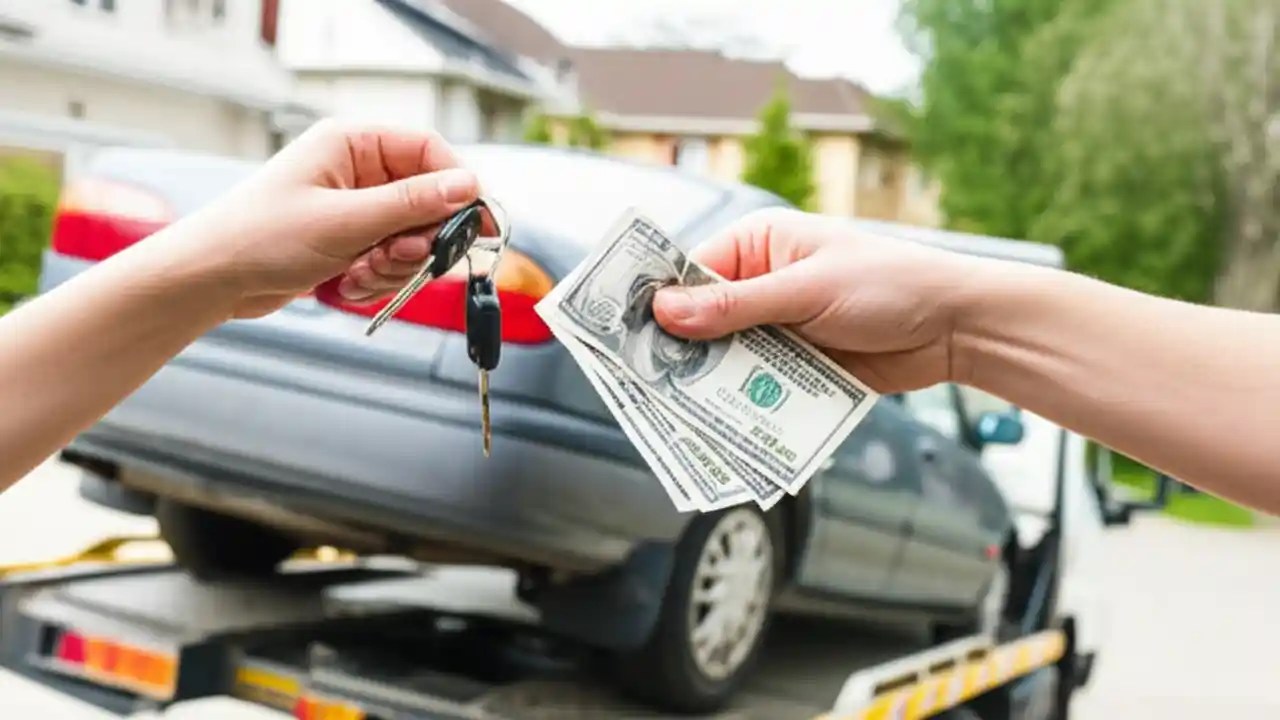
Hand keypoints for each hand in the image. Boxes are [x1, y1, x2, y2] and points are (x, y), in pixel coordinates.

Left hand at [179, 120, 480, 317]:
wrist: (212, 279)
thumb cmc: (259, 237)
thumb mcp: (345, 221)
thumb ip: (411, 204)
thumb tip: (466, 186)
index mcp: (352, 144)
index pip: (428, 151)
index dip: (457, 185)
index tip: (476, 222)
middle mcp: (357, 171)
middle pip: (426, 200)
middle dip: (417, 239)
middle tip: (398, 257)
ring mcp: (355, 208)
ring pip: (412, 238)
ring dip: (395, 266)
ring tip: (359, 273)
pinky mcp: (350, 240)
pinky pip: (390, 260)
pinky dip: (376, 278)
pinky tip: (345, 283)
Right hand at [653, 208, 980, 392]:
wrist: (954, 327)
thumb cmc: (889, 286)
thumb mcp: (807, 291)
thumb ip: (737, 306)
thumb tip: (666, 311)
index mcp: (758, 245)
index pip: (690, 272)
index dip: (658, 304)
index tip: (624, 335)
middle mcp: (759, 283)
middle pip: (701, 320)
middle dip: (680, 351)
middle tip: (644, 384)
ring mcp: (776, 326)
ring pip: (724, 358)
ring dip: (711, 382)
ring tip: (677, 411)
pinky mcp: (795, 364)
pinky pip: (757, 384)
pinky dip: (743, 400)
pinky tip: (722, 422)